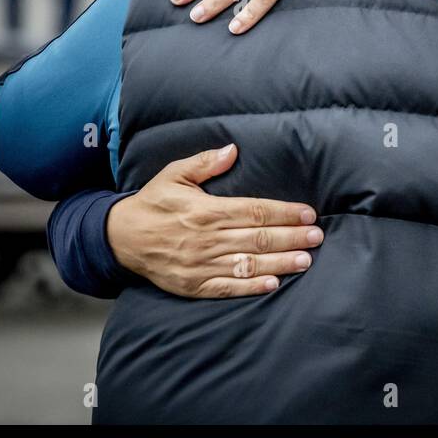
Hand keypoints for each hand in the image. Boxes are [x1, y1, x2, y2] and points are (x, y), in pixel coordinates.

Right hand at [106, 143, 321, 297]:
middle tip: (317, 236)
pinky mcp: (194, 285)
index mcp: (206, 211)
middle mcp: (207, 239)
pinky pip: (227, 287)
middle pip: (258, 238)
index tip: (308, 214)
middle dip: (292, 237)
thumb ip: (204, 163)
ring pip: (248, 264)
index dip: (284, 213)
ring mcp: (200, 264)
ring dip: (280, 263)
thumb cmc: (153, 203)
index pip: (255, 211)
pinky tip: (273, 284)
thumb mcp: (174, 175)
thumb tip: (233, 149)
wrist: (119, 238)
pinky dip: (251, 287)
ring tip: (306, 260)